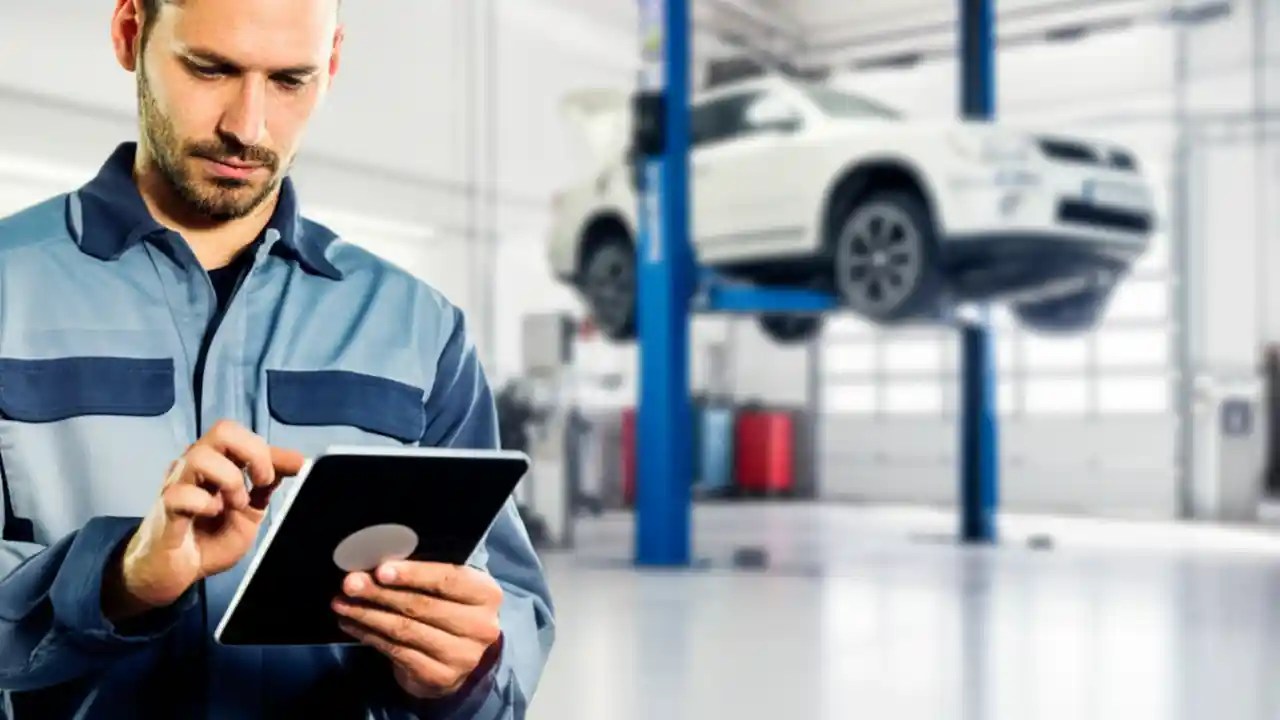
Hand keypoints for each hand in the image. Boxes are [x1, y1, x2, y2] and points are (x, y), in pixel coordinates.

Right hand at [103, 421, 305, 620]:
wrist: (173, 571)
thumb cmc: (207, 538)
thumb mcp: (249, 511)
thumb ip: (267, 485)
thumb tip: (297, 462)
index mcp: (217, 463)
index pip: (243, 435)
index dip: (270, 449)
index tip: (296, 467)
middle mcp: (195, 466)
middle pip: (223, 431)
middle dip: (253, 454)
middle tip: (260, 482)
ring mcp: (177, 485)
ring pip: (200, 457)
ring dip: (230, 480)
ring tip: (236, 504)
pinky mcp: (165, 509)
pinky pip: (180, 493)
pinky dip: (204, 503)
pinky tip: (211, 514)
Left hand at [332, 562, 503, 699]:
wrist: (462, 657)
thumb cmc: (452, 608)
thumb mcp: (452, 588)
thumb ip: (427, 575)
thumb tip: (379, 565)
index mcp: (487, 594)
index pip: (449, 580)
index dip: (414, 574)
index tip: (381, 570)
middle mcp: (481, 626)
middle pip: (422, 606)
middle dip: (381, 593)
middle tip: (351, 583)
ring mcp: (462, 655)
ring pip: (405, 630)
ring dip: (368, 615)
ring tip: (342, 603)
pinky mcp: (439, 676)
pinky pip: (396, 651)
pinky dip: (369, 636)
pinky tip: (352, 624)